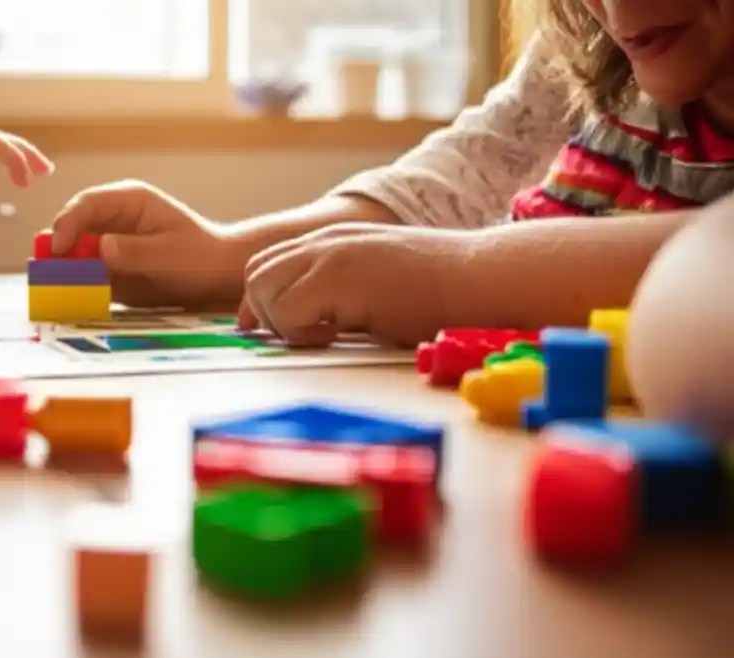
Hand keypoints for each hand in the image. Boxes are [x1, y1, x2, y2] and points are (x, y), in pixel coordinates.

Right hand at [50, 181, 243, 307]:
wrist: (215, 277)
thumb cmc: (200, 256)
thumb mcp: (171, 254)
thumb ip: (136, 251)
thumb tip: (101, 248)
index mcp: (128, 201)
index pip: (87, 204)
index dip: (68, 222)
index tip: (59, 247)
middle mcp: (112, 220)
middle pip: (72, 228)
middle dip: (57, 249)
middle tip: (46, 272)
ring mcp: (107, 245)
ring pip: (72, 254)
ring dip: (62, 271)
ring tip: (52, 289)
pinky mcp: (108, 270)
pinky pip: (83, 277)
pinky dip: (74, 287)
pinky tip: (69, 300)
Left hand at [238, 224, 470, 346]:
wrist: (481, 277)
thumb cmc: (443, 289)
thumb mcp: (380, 279)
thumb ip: (343, 289)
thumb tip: (318, 319)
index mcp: (334, 241)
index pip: (270, 264)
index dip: (264, 301)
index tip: (276, 329)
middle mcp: (325, 242)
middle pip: (256, 274)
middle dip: (265, 311)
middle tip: (304, 335)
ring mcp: (330, 256)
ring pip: (262, 289)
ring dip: (282, 321)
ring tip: (326, 334)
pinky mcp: (339, 278)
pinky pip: (287, 311)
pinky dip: (300, 332)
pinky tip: (336, 337)